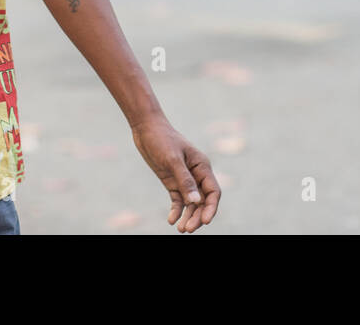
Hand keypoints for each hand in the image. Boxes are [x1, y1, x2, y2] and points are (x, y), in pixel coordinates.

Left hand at [131, 117, 220, 232]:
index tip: (205, 221)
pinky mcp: (173, 182)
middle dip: (198, 216)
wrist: (146, 129)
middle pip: (203, 201)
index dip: (211, 207)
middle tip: (188, 230)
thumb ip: (184, 180)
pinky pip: (178, 200)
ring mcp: (184, 179)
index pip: (213, 191)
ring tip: (181, 229)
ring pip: (191, 203)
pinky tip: (171, 220)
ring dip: (188, 216)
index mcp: (202, 166)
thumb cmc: (162, 139)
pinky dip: (176, 211)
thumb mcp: (172, 159)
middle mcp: (196, 174)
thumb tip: (195, 201)